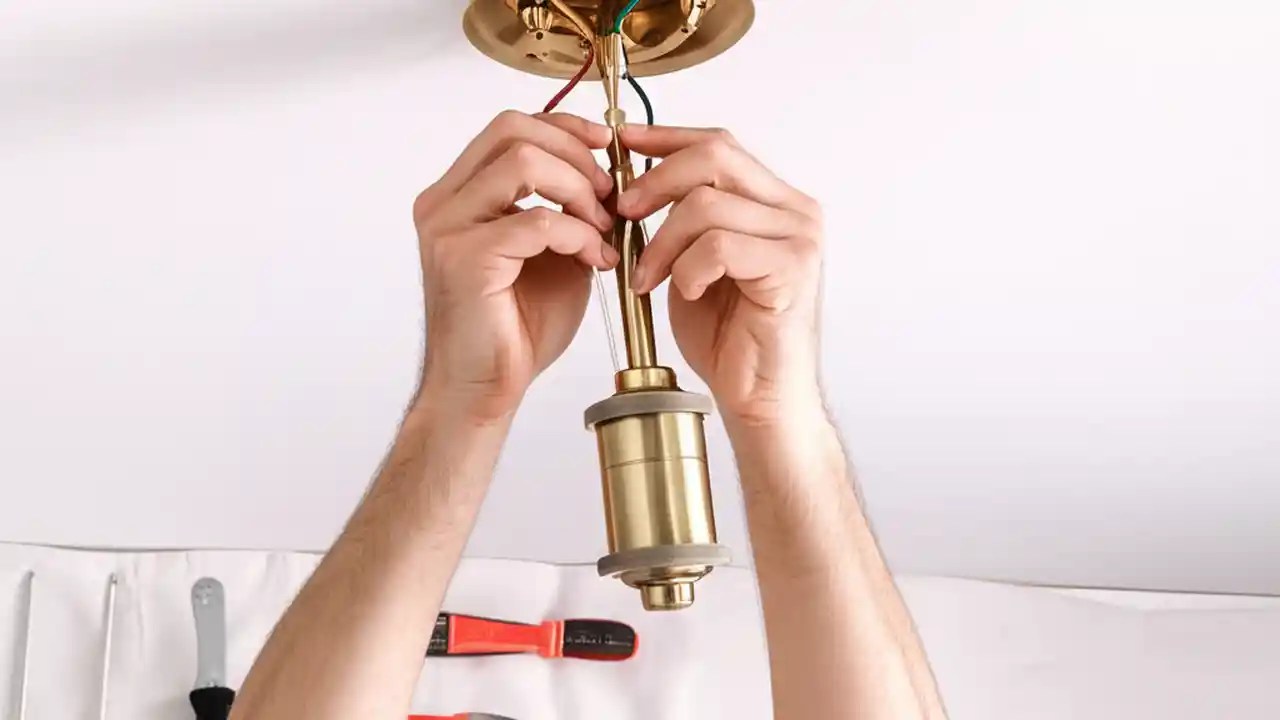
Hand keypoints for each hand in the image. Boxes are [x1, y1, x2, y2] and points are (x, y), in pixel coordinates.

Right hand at [413, 111, 617, 420]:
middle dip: (575, 155)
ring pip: (523, 162)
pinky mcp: (466, 259)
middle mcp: (444, 203)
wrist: (487, 388)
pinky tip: (596, 260)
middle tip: (609, 195)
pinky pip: (537, 221)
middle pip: (513, 129)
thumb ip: (569, 210)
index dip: (566, 127)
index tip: (608, 147)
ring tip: (602, 228)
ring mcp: (448, 228)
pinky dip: (578, 234)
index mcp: (458, 195)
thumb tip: (611, 176)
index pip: (510, 126)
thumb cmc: (516, 328)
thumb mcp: (554, 253)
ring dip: (578, 190)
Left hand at [617, 125, 824, 425]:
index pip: (718, 144)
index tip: (621, 144)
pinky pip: (718, 245)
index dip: (665, 138)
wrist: (761, 397)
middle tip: (622, 213)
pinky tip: (687, 294)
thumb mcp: (693, 262)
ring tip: (648, 278)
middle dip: (655, 181)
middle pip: (715, 157)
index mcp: (775, 202)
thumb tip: (633, 183)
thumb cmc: (730, 337)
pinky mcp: (792, 267)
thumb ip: (681, 219)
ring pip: (707, 204)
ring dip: (661, 242)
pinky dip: (687, 268)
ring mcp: (799, 237)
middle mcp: (795, 210)